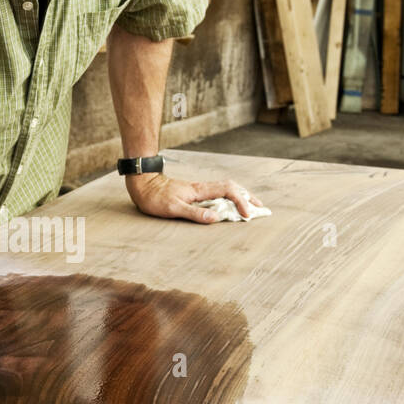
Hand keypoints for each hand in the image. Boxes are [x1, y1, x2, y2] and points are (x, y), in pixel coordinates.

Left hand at [126, 173, 263, 222]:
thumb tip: (216, 218)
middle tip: (260, 208)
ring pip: (227, 190)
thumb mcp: (173, 208)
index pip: (228, 191)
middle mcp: (203, 188)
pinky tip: (231, 205)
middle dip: (248, 197)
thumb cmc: (155, 197)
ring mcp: (200, 190)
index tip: (247, 215)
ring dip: (241, 197)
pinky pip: (218, 194)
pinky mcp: (195, 193)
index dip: (240, 202)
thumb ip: (194, 213)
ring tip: (251, 207)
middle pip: (232, 188)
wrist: (143, 184)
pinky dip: (230, 199)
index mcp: (200, 190)